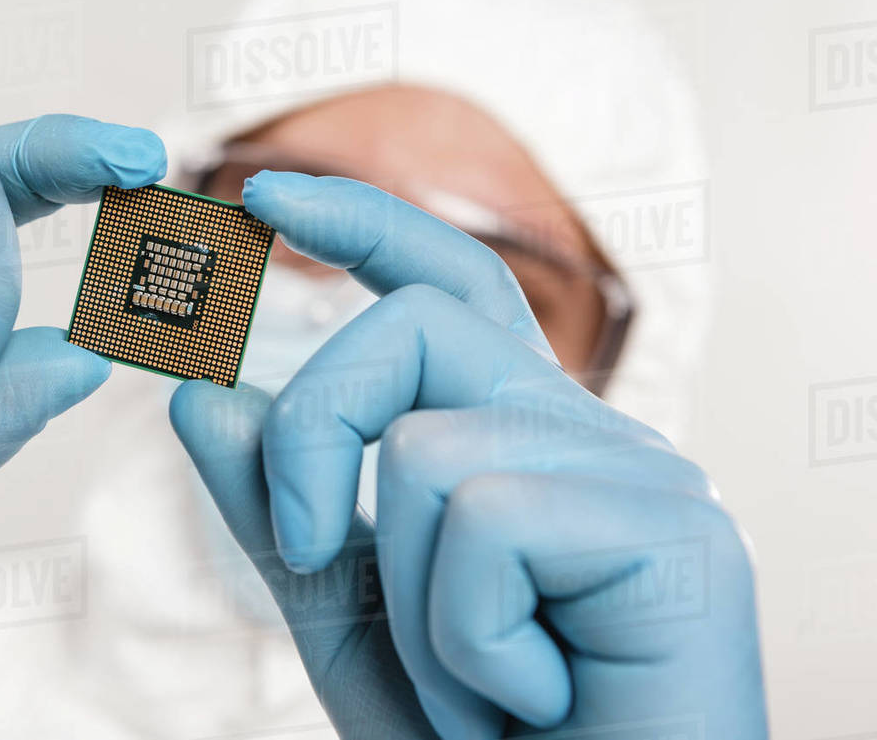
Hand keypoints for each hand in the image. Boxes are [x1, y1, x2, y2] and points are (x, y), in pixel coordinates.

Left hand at [170, 172, 765, 738]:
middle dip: (317, 431)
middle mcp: (590, 437)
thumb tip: (202, 393)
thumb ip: (282, 507)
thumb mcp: (349, 620)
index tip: (266, 191)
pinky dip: (466, 644)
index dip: (364, 225)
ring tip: (486, 691)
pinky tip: (533, 701)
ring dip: (411, 608)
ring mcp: (643, 478)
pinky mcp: (678, 534)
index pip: (448, 291)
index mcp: (523, 443)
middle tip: (303, 545)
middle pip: (412, 325)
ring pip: (431, 452)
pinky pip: (489, 525)